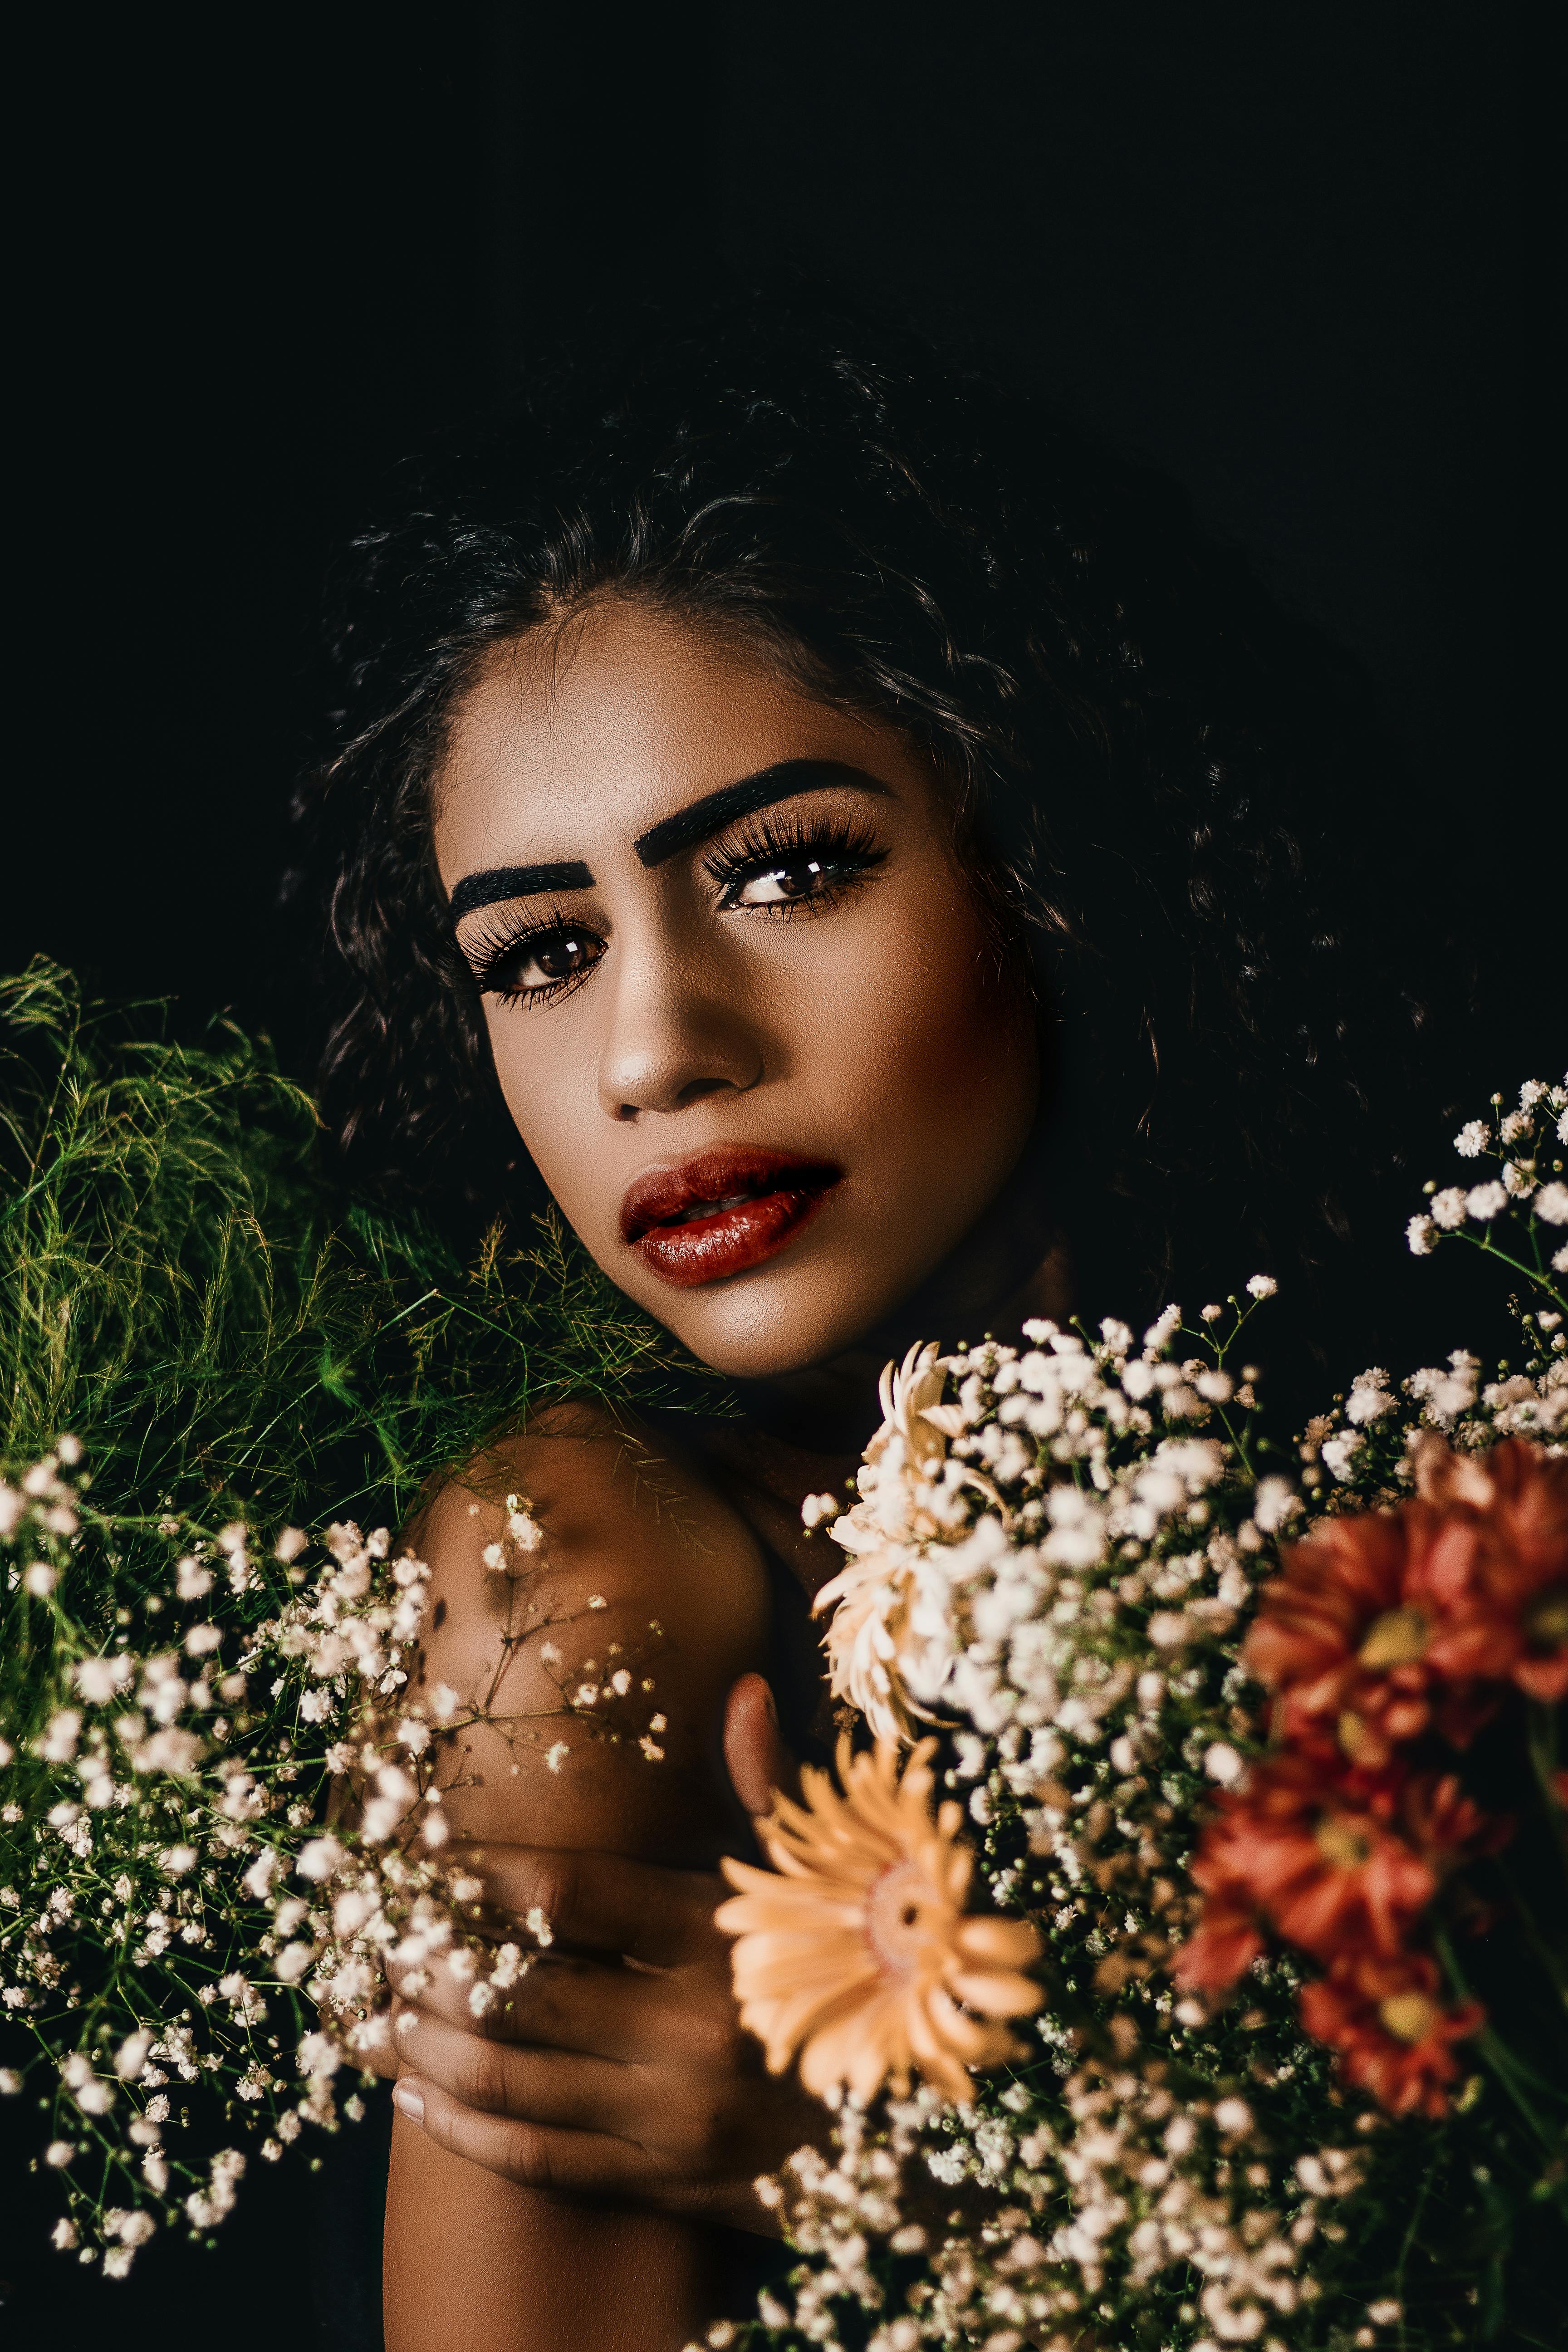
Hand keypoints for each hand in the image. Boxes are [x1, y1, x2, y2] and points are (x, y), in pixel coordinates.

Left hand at [381, 1673, 826, 2232]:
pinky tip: (416, 2100)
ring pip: (509, 2083)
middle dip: (428, 1970)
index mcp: (719, 1932)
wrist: (921, 2109)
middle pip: (516, 1993)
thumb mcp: (812, 1873)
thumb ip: (764, 1788)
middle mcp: (693, 2027)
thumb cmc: (852, 1963)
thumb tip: (745, 1688)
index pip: (566, 1892)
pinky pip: (538, 2160)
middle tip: (377, 1944)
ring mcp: (677, 2116)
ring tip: (375, 2018)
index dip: (478, 1875)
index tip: (419, 1859)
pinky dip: (462, 2131)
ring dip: (422, 2052)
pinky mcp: (669, 2183)